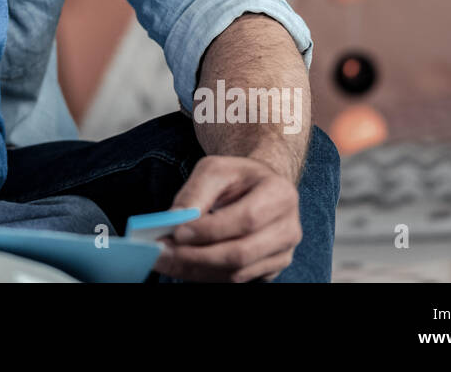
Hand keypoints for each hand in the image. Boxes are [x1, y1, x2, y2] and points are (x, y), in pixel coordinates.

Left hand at [152, 154, 300, 281]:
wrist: (258, 188)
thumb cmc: (237, 177)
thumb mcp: (215, 169)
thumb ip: (195, 192)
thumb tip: (174, 220)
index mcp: (280, 194)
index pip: (247, 219)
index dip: (211, 229)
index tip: (178, 231)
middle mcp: (288, 229)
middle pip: (241, 253)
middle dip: (197, 255)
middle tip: (162, 252)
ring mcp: (282, 254)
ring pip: (237, 273)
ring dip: (196, 269)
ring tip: (165, 258)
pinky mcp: (270, 270)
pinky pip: (235, 280)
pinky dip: (205, 275)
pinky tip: (182, 264)